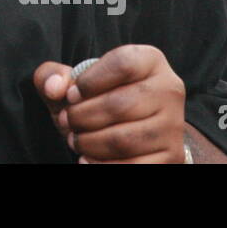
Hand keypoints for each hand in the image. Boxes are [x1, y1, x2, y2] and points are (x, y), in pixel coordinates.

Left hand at [33, 45, 186, 163]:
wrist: (138, 131)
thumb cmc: (100, 99)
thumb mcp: (75, 82)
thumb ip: (53, 76)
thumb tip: (53, 88)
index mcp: (150, 60)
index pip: (123, 64)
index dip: (89, 81)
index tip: (71, 95)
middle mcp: (169, 89)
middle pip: (119, 105)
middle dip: (82, 117)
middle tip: (65, 122)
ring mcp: (173, 125)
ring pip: (123, 139)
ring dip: (89, 143)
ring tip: (76, 140)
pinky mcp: (172, 156)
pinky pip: (132, 167)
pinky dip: (102, 166)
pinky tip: (86, 160)